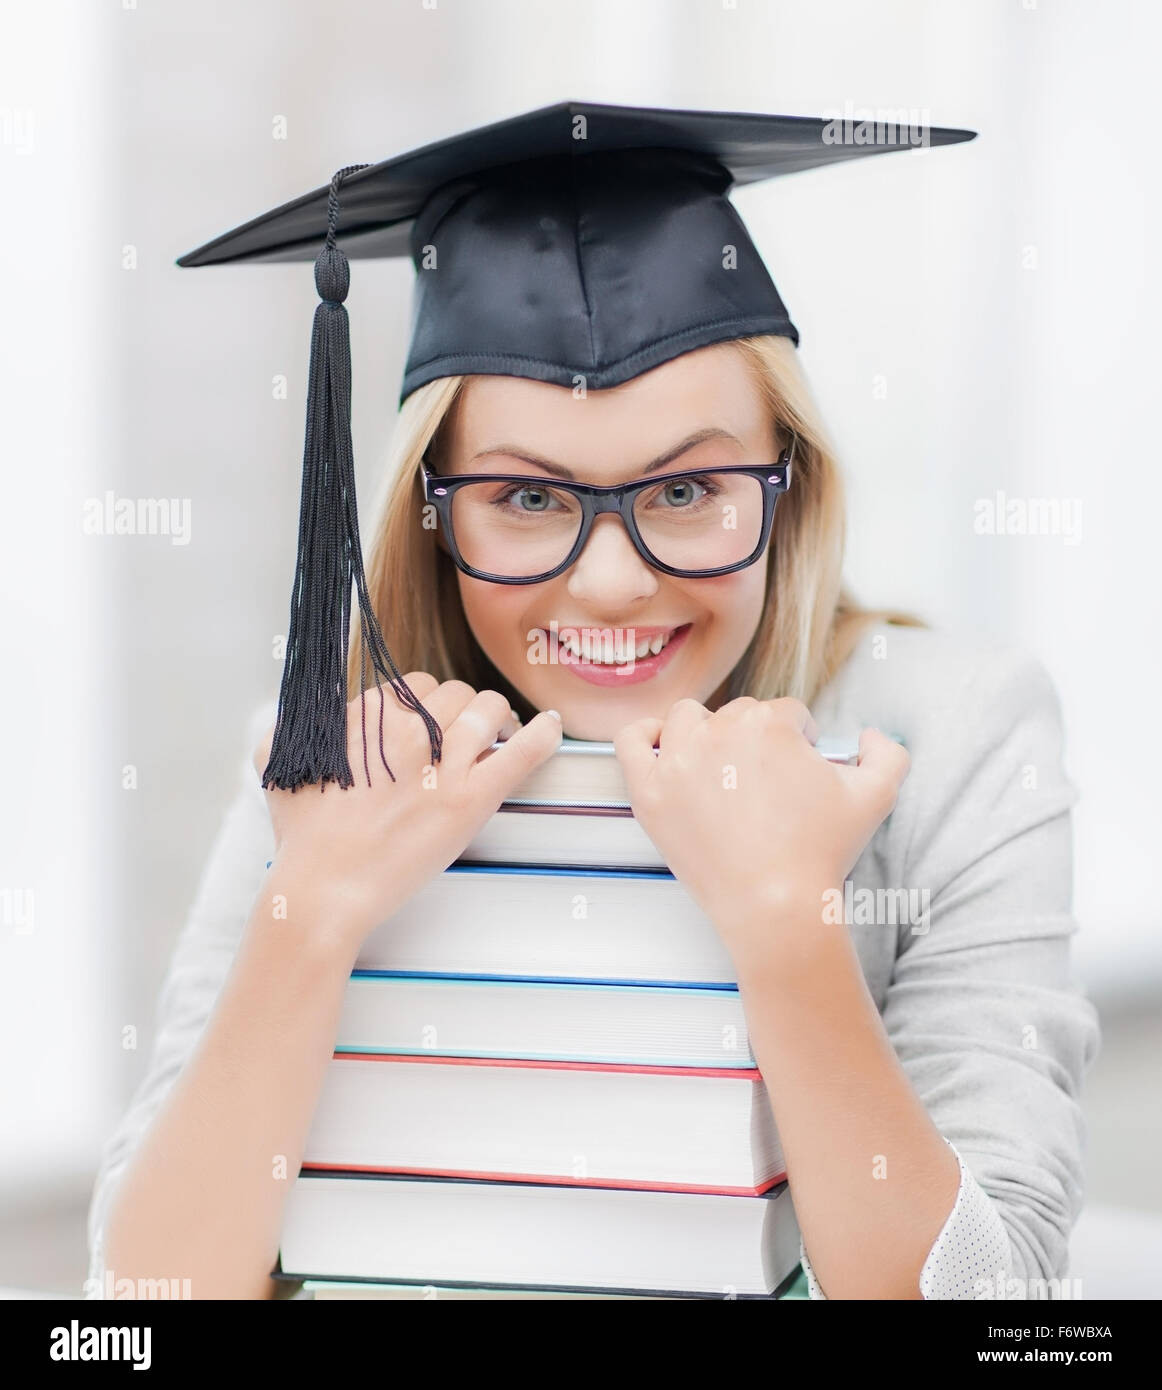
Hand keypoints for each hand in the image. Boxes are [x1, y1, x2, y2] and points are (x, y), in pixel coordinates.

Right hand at [252, 675, 562, 944]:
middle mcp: (406, 730)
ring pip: (489, 710)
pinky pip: (521, 752)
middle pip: (455, 692)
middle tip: (467, 733)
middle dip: (462, 708)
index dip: (425, 702)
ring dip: (499, 718)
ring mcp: (441, 764)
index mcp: (367, 716)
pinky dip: (543, 735)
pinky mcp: (470, 800)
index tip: (428, 722)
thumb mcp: (279, 768)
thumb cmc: (302, 837)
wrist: (324, 889)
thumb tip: (297, 717)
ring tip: (502, 734)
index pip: (413, 683)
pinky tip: (552, 727)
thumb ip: (287, 732)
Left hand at [613, 696, 909, 966]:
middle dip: (755, 743)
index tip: (799, 778)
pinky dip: (643, 737)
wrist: (777, 909)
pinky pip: (630, 742)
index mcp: (769, 722)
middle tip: (765, 788)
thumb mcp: (878, 796)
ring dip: (704, 733)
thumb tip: (869, 732)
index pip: (786, 714)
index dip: (800, 743)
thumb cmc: (825, 853)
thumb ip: (888, 752)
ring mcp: (677, 761)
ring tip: (721, 769)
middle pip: (737, 715)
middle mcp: (718, 731)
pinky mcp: (649, 792)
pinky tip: (662, 749)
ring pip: (686, 719)